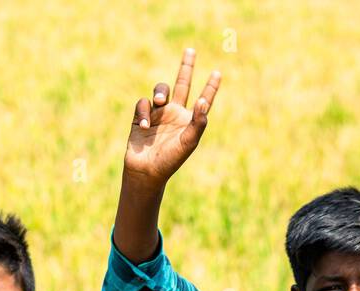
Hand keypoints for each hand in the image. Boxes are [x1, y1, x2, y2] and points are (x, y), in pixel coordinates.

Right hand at [123, 49, 222, 186]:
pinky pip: (143, 103)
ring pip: (160, 90)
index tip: (218, 73)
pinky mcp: (141, 116)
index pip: (202, 100)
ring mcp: (158, 113)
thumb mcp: (188, 143)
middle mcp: (175, 114)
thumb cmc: (170, 160)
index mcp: (189, 120)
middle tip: (191, 50)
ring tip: (159, 101)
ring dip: (159, 91)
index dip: (210, 88)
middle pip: (181, 84)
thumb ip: (198, 123)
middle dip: (186, 67)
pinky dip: (143, 111)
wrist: (146, 171)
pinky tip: (143, 125)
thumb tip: (202, 101)